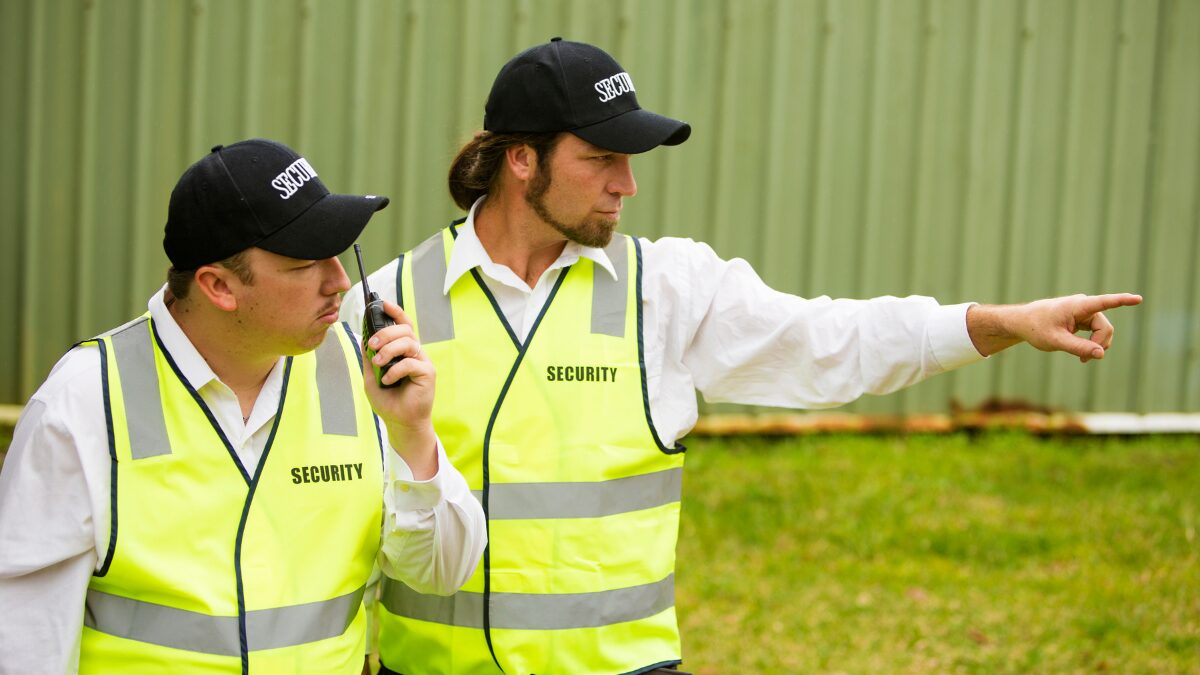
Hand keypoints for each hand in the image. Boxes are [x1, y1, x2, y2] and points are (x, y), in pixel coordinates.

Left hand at [362, 301, 437, 478]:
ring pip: (408, 343)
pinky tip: (388, 381)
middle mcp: (414, 353)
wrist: (400, 422)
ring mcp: (422, 362)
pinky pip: (411, 363)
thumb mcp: (370, 377)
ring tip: (379, 363)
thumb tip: (363, 338)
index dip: (395, 311)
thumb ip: (369, 358)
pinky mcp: (427, 373)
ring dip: (389, 350)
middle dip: (386, 333)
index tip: (382, 303)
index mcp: (402, 351)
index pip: (402, 324)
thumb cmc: (389, 401)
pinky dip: (396, 370)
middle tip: (373, 344)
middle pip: (405, 330)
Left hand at [967, 293, 1142, 361]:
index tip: (1139, 298)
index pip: (1104, 302)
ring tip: (1082, 359)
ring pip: (1102, 331)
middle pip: (1105, 327)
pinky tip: (1083, 356)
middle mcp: (1084, 305)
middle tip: (1084, 360)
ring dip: (1096, 346)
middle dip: (1099, 344)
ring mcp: (1084, 312)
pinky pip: (1096, 332)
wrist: (1023, 322)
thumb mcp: (1055, 341)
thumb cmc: (1036, 328)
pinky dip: (1092, 344)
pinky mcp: (1082, 318)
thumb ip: (1078, 347)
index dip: (1122, 301)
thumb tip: (1101, 354)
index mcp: (1077, 306)